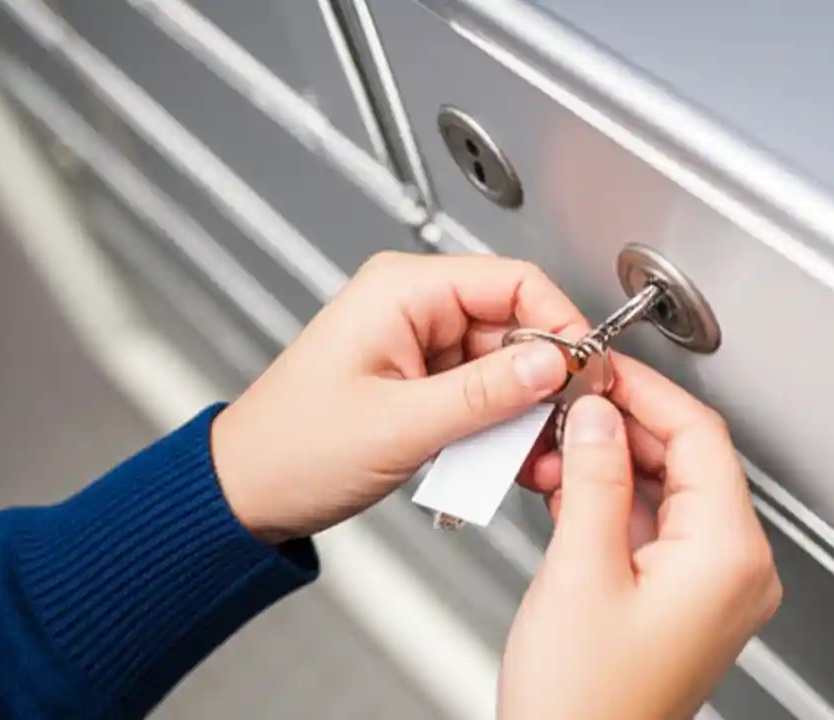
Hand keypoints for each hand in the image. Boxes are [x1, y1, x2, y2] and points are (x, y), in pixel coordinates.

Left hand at [211, 252, 589, 543]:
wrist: (247, 491)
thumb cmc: (293, 447)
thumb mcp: (402, 423)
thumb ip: (487, 391)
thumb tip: (554, 362)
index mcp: (404, 290)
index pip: (515, 281)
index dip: (561, 324)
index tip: (586, 371)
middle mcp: (415, 307)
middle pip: (519, 326)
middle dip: (547, 382)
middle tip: (566, 427)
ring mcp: (422, 345)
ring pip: (508, 367)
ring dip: (527, 414)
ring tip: (532, 456)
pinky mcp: (425, 382)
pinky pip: (485, 396)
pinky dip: (502, 429)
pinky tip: (506, 461)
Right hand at [500, 356, 782, 719]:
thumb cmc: (585, 704)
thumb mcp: (580, 569)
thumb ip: (593, 477)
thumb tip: (596, 416)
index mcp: (728, 554)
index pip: (701, 434)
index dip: (645, 391)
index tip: (600, 369)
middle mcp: (735, 568)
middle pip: (687, 459)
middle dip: (619, 428)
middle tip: (565, 405)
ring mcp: (713, 587)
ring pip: (667, 491)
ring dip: (609, 464)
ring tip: (552, 450)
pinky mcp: (683, 601)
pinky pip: (655, 527)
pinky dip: (612, 503)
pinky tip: (566, 490)